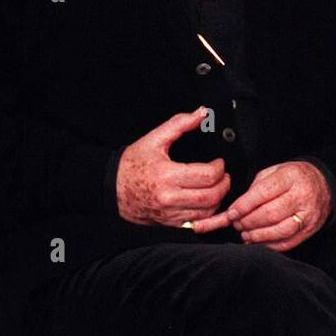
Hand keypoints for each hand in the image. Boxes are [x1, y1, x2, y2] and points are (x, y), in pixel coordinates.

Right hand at [116, 108, 229, 226]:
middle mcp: (168, 198)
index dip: (219, 168)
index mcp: (166, 175)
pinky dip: (207, 214)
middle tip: (223, 175)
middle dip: (224, 185)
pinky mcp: (169, 223)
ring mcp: (169, 214)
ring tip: (216, 187)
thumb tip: (202, 113)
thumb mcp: (154, 139)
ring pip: (206, 213)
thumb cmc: (132, 164)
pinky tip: (206, 202)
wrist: (112, 187)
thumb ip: (180, 123)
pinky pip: (196, 223)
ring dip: (218, 200)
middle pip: (210, 196)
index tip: (219, 163)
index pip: (206, 176)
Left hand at [190, 161, 331, 250]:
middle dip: (249, 222)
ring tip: (246, 234)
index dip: (244, 205)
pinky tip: (259, 242)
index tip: (231, 213)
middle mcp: (301, 195)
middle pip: (271, 214)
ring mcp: (308, 214)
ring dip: (259, 236)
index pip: (263, 193)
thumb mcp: (275, 171)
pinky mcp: (310, 230)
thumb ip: (256, 186)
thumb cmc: (293, 177)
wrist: (323, 184)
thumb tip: (238, 207)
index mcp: (290, 177)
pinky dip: (271, 245)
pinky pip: (289, 242)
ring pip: (280, 231)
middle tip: (237, 224)